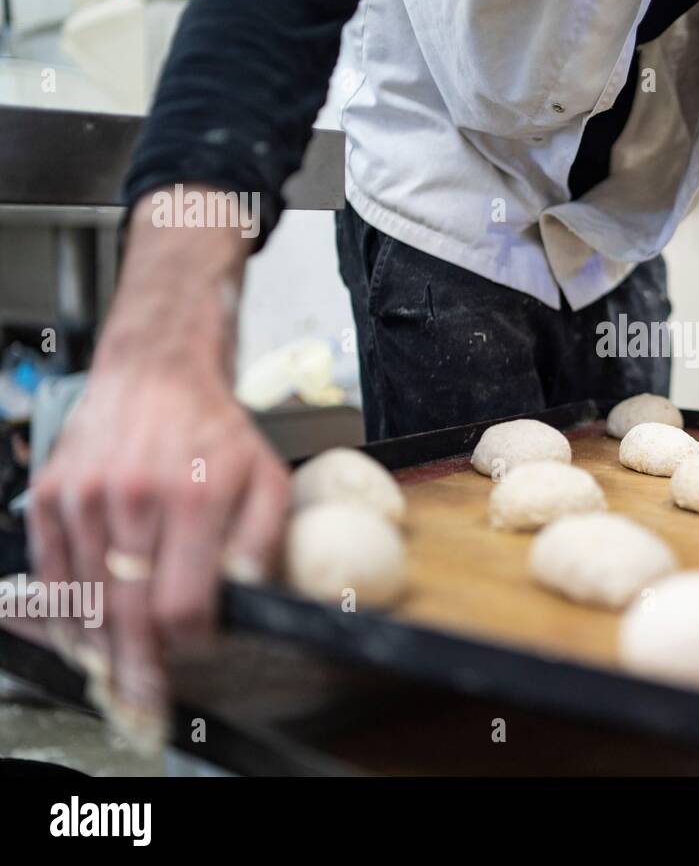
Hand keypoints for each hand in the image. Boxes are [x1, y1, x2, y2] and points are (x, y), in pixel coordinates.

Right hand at [26, 193, 286, 749]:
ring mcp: (84, 498)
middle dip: (139, 667)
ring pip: (85, 599)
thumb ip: (264, 536)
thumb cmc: (214, 428)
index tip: (199, 649)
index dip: (191, 639)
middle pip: (129, 610)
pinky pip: (52, 571)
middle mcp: (133, 499)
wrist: (155, 373)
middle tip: (145, 704)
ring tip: (116, 679)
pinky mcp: (52, 496)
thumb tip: (251, 592)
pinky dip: (65, 612)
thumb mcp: (267, 474)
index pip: (182, 600)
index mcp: (192, 497)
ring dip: (100, 648)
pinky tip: (82, 637)